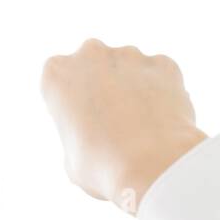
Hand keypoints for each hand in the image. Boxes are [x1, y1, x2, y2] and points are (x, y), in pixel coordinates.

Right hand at [40, 38, 207, 213]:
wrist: (150, 164)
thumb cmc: (102, 166)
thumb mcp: (71, 155)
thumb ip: (79, 132)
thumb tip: (97, 134)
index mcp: (56, 74)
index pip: (59, 79)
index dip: (72, 102)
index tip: (81, 122)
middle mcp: (91, 54)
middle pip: (93, 63)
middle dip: (101, 84)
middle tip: (111, 120)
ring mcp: (130, 55)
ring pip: (129, 67)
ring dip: (133, 87)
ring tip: (141, 125)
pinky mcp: (163, 63)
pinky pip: (160, 75)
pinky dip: (162, 91)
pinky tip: (162, 120)